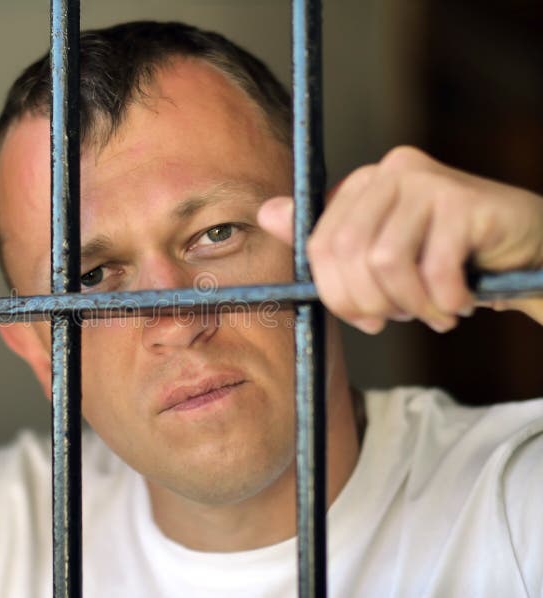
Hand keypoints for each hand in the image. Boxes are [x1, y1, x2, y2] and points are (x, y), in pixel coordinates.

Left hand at [257, 146, 542, 333]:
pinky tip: (461, 304)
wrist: (526, 248)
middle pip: (348, 252)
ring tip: (433, 312)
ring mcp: (428, 182)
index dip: (336, 294)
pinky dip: (445, 300)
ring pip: (387, 261)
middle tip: (402, 319)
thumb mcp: (382, 254)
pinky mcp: (464, 200)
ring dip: (411, 303)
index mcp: (361, 185)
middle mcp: (390, 173)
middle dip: (370, 302)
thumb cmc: (446, 257)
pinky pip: (435, 267)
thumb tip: (266, 214)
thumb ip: (326, 239)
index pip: (320, 245)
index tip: (366, 319)